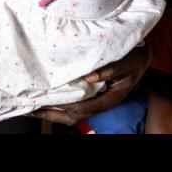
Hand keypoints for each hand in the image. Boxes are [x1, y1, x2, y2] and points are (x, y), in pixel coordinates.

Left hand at [30, 45, 150, 125]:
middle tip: (30, 110)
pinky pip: (73, 104)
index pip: (82, 107)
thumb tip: (88, 78)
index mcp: (110, 99)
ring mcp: (96, 101)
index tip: (45, 100)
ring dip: (52, 111)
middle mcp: (101, 103)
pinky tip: (46, 98)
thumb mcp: (125, 62)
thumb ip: (109, 71)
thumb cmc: (133, 57)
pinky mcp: (91, 96)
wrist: (141, 56)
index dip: (63, 106)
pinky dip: (58, 104)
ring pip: (71, 113)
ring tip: (32, 106)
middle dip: (51, 115)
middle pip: (73, 116)